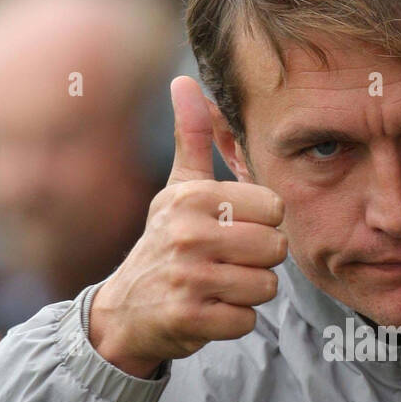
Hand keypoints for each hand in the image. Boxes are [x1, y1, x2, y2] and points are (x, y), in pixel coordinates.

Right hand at [88, 76, 286, 378]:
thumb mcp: (177, 189)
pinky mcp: (189, 318)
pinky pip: (247, 320)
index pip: (274, 208)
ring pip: (265, 286)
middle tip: (227, 262)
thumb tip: (185, 81)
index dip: (262, 224)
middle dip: (259, 262)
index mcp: (194, 197)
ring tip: (219, 285)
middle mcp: (189, 234)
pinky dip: (234, 321)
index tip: (233, 230)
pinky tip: (209, 310)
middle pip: (275, 248)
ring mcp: (188, 278)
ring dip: (248, 293)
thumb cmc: (164, 243)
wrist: (125, 310)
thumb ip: (190, 137)